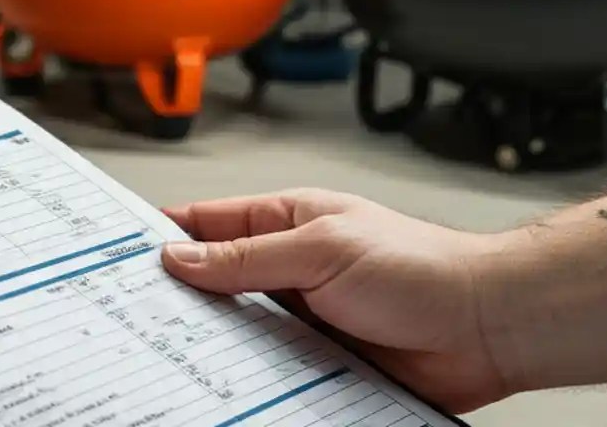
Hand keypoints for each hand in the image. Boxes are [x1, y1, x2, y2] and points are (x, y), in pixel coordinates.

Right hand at [160, 189, 512, 413]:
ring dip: (215, 342)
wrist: (486, 327)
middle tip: (137, 314)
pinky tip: (230, 385)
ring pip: (237, 332)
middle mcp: (288, 269)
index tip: (120, 253)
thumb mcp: (321, 249)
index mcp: (285, 221)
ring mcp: (302, 317)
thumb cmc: (421, 268)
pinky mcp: (318, 361)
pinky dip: (249, 377)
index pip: (206, 224)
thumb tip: (181, 257)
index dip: (163, 235)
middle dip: (179, 297)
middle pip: (215, 282)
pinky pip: (269, 370)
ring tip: (177, 354)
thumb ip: (247, 256)